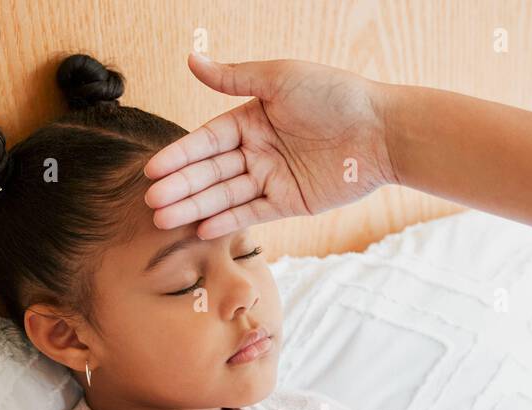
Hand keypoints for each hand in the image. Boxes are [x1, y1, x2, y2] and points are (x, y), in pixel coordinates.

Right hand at [141, 54, 397, 238]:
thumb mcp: (280, 79)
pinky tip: (201, 228)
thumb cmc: (334, 96)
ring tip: (163, 220)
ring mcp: (273, 178)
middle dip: (181, 188)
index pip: (206, 141)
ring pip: (226, 195)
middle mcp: (258, 150)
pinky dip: (228, 221)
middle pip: (211, 172)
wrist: (381, 131)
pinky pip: (253, 213)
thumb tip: (192, 59)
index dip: (180, 156)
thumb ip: (234, 78)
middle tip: (151, 203)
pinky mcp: (290, 202)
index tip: (153, 171)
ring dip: (195, 207)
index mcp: (252, 119)